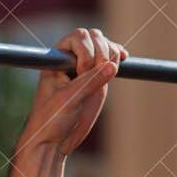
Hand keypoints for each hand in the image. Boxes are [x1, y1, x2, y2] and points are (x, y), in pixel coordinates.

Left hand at [17, 28, 127, 155]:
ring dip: (112, 54)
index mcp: (57, 58)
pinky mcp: (97, 79)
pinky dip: (118, 56)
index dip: (86, 51)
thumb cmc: (52, 119)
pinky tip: (124, 58)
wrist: (55, 139)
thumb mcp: (69, 100)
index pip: (78, 36)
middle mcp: (72, 58)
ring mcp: (86, 67)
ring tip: (109, 73)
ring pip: (104, 46)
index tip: (82, 73)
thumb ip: (90, 82)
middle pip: (94, 37)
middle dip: (102, 51)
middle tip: (98, 74)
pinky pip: (111, 59)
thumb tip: (112, 66)